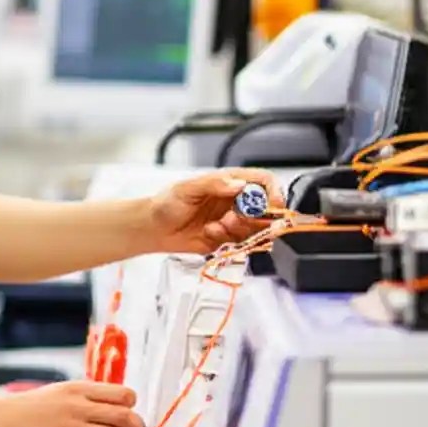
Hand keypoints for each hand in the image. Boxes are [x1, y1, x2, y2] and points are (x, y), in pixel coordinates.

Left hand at [147, 169, 285, 253]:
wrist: (154, 229)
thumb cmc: (167, 203)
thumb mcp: (187, 188)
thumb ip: (213, 184)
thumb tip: (238, 184)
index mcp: (229, 182)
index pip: (263, 182)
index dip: (273, 192)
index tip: (273, 205)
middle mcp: (236, 201)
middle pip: (266, 209)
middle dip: (253, 217)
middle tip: (230, 219)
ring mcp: (234, 221)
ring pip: (256, 229)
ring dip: (238, 230)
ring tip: (216, 226)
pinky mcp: (229, 240)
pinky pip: (242, 244)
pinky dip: (227, 241)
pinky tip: (209, 234)